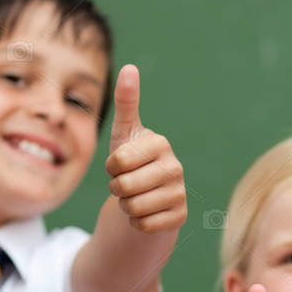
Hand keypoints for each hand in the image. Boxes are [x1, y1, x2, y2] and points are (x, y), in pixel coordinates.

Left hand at [104, 65, 186, 233]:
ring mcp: (180, 193)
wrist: (148, 196)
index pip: (118, 161)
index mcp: (160, 144)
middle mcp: (175, 167)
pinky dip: (137, 222)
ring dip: (126, 206)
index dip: (110, 167)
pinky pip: (143, 224)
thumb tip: (130, 67)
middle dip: (116, 189)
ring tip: (135, 197)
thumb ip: (126, 101)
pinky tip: (146, 212)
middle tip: (126, 183)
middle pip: (124, 186)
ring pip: (132, 208)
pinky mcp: (180, 217)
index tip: (120, 164)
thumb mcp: (124, 133)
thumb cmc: (132, 161)